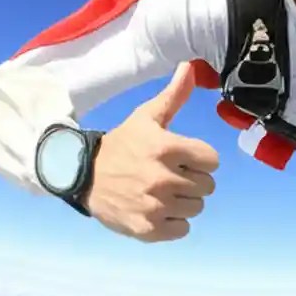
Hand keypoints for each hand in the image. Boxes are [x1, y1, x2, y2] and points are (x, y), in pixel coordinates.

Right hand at [85, 63, 219, 241]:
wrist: (83, 175)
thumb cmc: (122, 144)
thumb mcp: (146, 117)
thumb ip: (173, 96)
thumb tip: (190, 66)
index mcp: (167, 148)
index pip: (212, 160)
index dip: (201, 159)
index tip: (184, 158)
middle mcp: (163, 178)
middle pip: (207, 186)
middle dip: (193, 180)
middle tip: (171, 175)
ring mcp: (155, 206)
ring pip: (196, 208)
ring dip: (184, 201)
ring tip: (162, 192)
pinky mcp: (147, 229)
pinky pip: (182, 229)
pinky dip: (173, 223)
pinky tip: (157, 210)